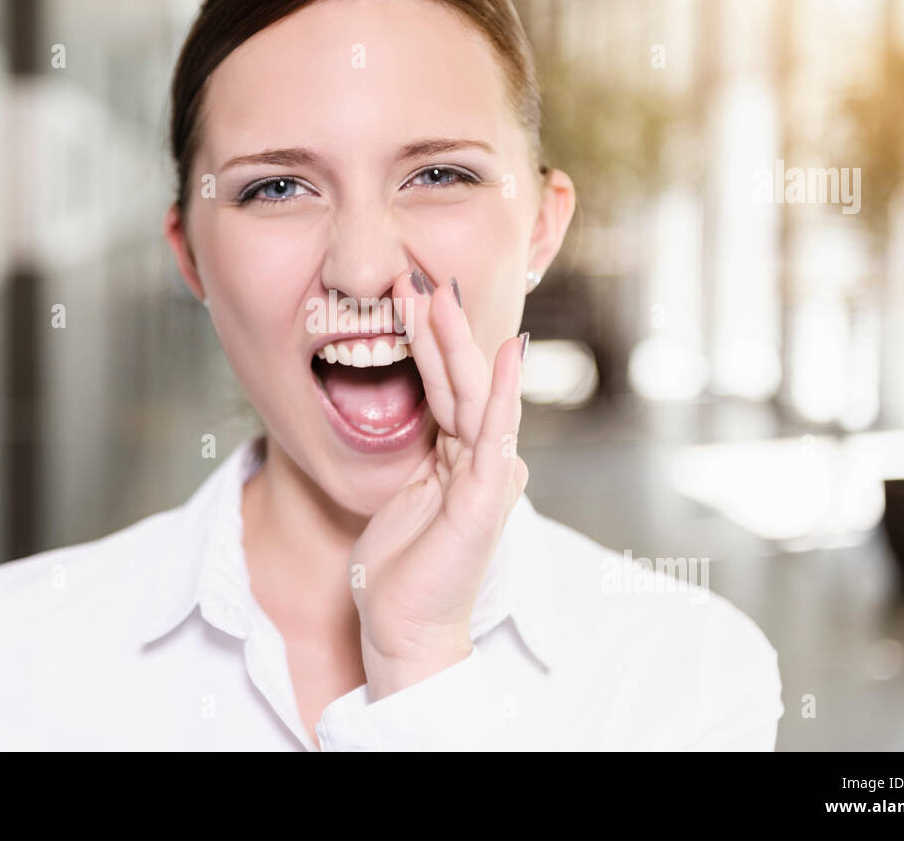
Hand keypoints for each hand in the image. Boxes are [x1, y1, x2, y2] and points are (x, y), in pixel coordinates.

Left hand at [349, 269, 528, 699]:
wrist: (402, 627)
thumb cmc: (397, 570)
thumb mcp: (400, 493)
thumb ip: (416, 451)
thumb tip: (408, 409)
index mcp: (459, 457)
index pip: (444, 385)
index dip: (426, 339)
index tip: (407, 294)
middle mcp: (481, 459)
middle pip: (461, 380)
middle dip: (441, 326)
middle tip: (421, 276)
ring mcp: (489, 476)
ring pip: (472, 395)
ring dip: (456, 342)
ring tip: (441, 295)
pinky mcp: (487, 496)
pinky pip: (492, 434)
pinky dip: (499, 393)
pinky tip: (506, 354)